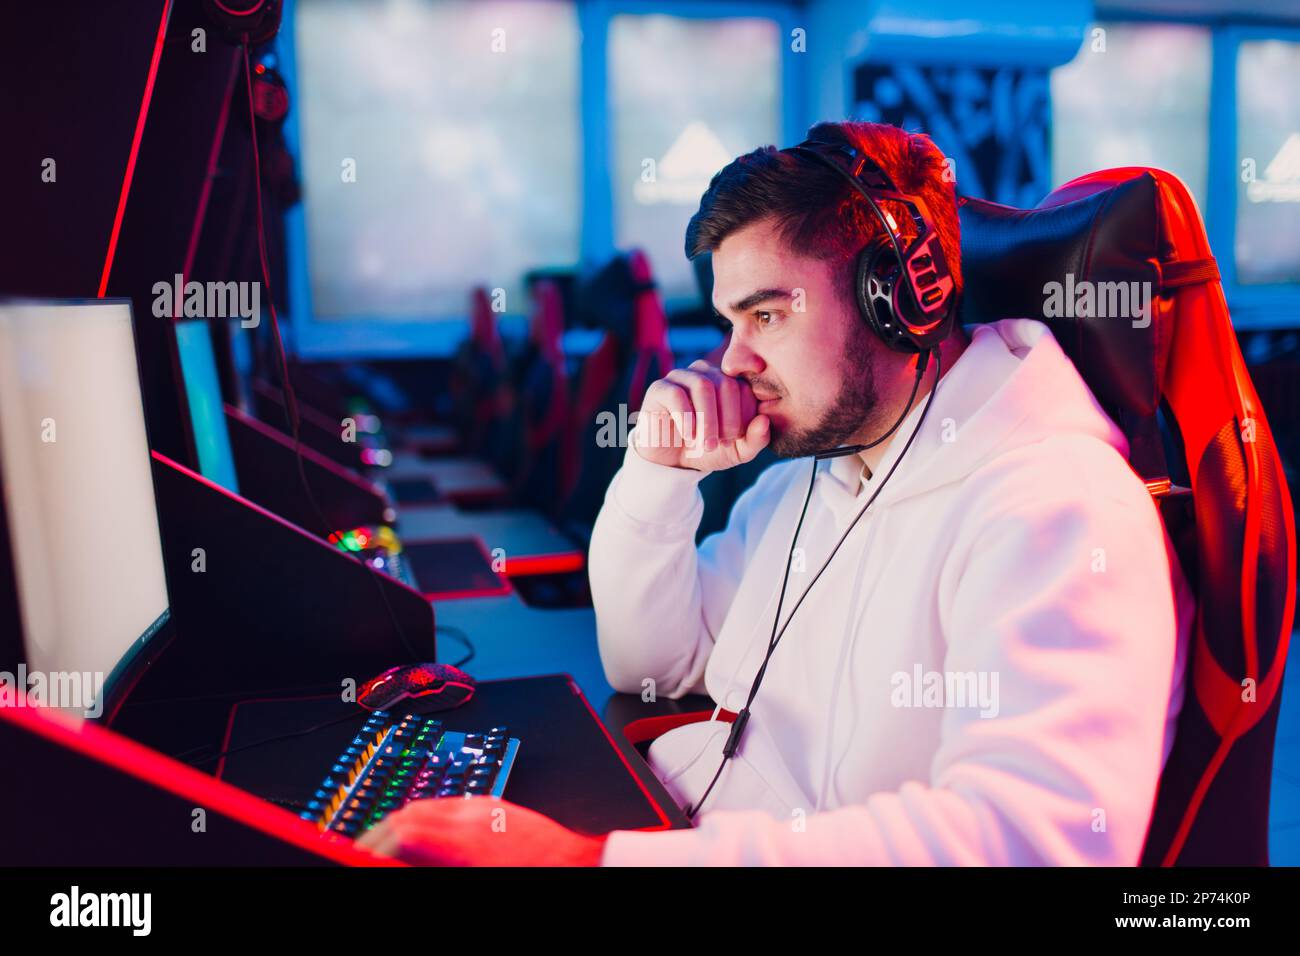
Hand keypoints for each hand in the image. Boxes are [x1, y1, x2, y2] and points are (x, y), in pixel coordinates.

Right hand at [354, 797, 606, 865]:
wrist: (582, 868)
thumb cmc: (533, 875)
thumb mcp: (471, 879)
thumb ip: (429, 868)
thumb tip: (399, 862)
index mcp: (463, 840)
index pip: (400, 831)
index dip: (372, 844)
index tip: (357, 855)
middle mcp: (473, 815)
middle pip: (410, 813)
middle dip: (383, 834)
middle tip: (367, 853)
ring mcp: (486, 807)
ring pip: (430, 806)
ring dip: (405, 826)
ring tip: (392, 850)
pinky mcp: (499, 807)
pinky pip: (453, 805)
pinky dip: (431, 820)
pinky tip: (429, 841)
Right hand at [633, 360, 769, 472]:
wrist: (672, 461)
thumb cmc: (708, 450)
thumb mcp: (738, 451)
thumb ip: (756, 439)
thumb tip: (764, 421)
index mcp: (728, 382)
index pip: (745, 388)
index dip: (745, 416)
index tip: (737, 439)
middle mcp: (707, 373)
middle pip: (726, 384)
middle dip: (728, 419)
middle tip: (723, 443)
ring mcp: (682, 377)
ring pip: (703, 386)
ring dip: (708, 420)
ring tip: (706, 443)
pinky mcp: (660, 388)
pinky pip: (676, 394)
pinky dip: (686, 418)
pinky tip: (689, 436)